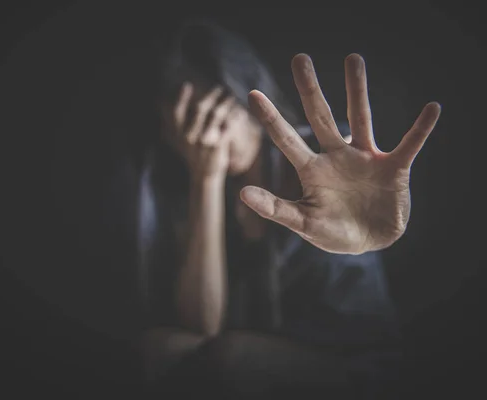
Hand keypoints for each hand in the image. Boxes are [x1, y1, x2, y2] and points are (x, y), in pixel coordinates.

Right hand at [166, 83, 235, 180]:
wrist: (204, 175)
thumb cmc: (195, 154)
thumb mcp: (182, 141)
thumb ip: (180, 124)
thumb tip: (172, 103)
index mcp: (179, 134)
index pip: (177, 112)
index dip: (181, 98)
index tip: (187, 85)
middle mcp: (190, 136)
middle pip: (200, 108)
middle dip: (211, 95)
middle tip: (220, 88)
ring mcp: (203, 141)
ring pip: (216, 114)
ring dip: (225, 102)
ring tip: (231, 96)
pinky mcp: (217, 145)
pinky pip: (227, 125)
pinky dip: (234, 116)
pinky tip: (240, 112)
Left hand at [241, 53, 440, 254]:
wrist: (370, 241)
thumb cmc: (333, 232)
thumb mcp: (304, 223)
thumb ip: (276, 209)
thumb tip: (242, 193)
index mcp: (312, 170)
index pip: (287, 139)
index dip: (271, 118)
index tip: (252, 94)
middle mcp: (336, 156)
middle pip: (320, 117)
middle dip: (310, 89)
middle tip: (299, 59)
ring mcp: (365, 158)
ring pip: (360, 118)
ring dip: (357, 91)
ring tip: (353, 59)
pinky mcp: (393, 168)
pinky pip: (408, 145)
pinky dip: (420, 130)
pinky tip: (431, 108)